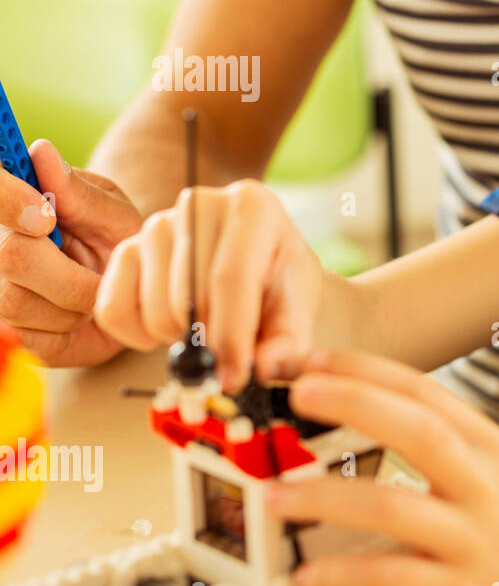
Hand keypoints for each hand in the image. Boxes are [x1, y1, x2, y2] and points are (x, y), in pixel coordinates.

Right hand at [0, 140, 142, 365]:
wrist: (135, 295)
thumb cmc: (121, 245)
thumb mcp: (114, 215)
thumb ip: (79, 192)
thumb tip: (41, 151)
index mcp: (21, 208)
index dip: (9, 202)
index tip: (45, 216)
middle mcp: (1, 246)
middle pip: (10, 257)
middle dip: (70, 275)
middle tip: (101, 274)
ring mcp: (2, 289)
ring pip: (17, 303)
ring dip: (73, 306)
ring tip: (92, 293)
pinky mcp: (14, 331)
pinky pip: (33, 339)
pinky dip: (69, 331)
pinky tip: (80, 317)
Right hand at [93, 179, 322, 391]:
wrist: (252, 255)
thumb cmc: (276, 277)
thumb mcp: (298, 304)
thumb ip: (288, 341)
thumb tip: (262, 369)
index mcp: (252, 207)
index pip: (231, 277)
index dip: (231, 336)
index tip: (232, 379)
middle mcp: (198, 206)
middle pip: (189, 297)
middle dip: (209, 344)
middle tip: (227, 352)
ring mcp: (156, 225)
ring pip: (155, 309)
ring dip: (179, 339)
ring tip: (206, 326)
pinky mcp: (126, 249)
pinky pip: (114, 310)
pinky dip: (138, 336)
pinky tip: (170, 329)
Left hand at [265, 350, 498, 585]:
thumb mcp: (498, 472)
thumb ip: (444, 442)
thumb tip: (363, 408)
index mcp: (491, 448)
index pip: (427, 393)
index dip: (367, 371)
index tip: (313, 362)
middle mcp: (486, 487)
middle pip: (419, 430)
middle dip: (355, 404)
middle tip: (296, 395)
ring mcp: (475, 540)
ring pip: (394, 506)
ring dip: (325, 498)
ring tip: (276, 496)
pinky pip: (393, 577)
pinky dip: (343, 575)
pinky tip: (308, 575)